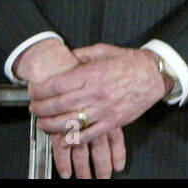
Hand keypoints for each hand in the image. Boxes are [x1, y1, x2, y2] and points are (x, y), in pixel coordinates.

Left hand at [28, 43, 164, 175]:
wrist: (155, 75)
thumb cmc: (131, 62)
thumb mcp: (104, 50)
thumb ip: (82, 54)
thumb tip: (65, 57)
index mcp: (92, 74)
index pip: (56, 85)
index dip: (39, 90)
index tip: (33, 92)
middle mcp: (96, 93)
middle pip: (58, 105)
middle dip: (40, 109)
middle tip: (33, 109)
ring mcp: (104, 109)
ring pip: (69, 122)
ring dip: (51, 125)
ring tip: (43, 123)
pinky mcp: (113, 121)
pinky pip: (89, 134)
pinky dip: (73, 138)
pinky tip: (64, 136)